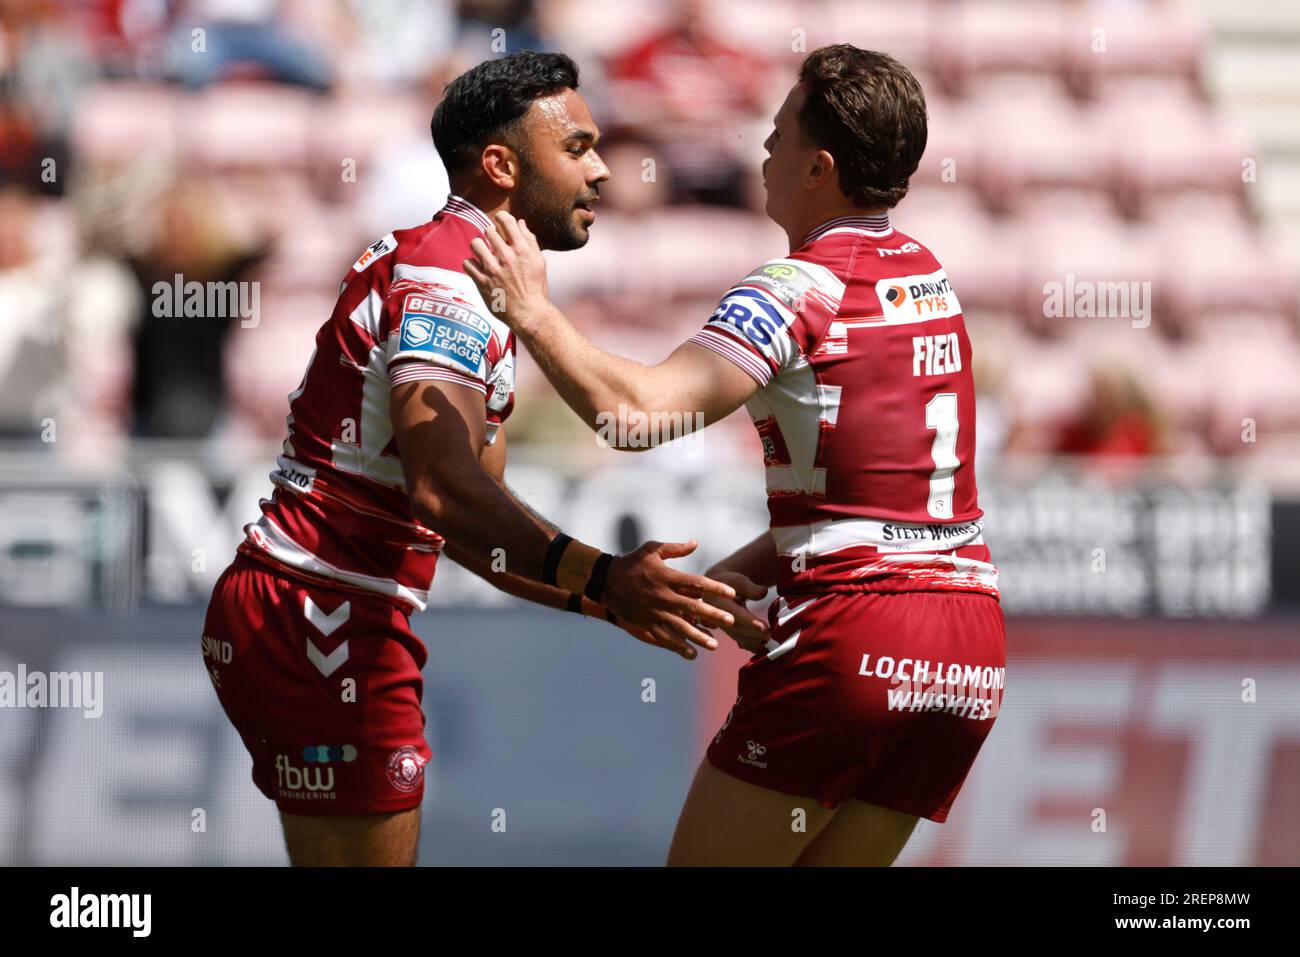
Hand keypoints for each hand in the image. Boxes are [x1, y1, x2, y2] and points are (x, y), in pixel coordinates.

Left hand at [463, 211, 549, 335]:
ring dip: (479, 247)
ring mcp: (493, 269)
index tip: (500, 223)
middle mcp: (506, 257)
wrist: (529, 313)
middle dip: (490, 235)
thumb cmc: (536, 288)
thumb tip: (521, 223)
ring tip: (483, 254)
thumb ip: (530, 240)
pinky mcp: (482, 282)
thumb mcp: (538, 262)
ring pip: (475, 244)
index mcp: (522, 250)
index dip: (501, 218)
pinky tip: (478, 269)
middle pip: (489, 231)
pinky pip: (467, 264)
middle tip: (493, 244)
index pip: (506, 221)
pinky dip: (471, 265)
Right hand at [599, 540, 736, 659]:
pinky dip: (678, 647)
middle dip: (712, 615)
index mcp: (666, 576)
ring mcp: (654, 612)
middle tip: (731, 621)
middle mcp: (662, 596)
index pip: (696, 582)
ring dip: (698, 637)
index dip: (715, 588)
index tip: (732, 593)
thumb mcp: (651, 550)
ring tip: (714, 645)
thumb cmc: (632, 563)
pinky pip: (664, 637)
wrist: (606, 581)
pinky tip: (692, 654)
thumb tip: (696, 543)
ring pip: (680, 627)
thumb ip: (675, 548)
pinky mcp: (646, 623)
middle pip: (692, 607)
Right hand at [701, 569, 770, 652]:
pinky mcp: (728, 631)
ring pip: (737, 637)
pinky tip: (761, 649)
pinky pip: (739, 640)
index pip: (736, 614)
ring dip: (753, 642)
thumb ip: (749, 587)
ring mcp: (722, 626)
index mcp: (718, 602)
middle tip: (770, 637)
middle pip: (737, 628)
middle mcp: (717, 617)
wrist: (717, 590)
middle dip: (754, 634)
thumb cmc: (730, 582)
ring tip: (769, 645)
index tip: (765, 628)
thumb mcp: (738, 580)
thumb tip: (763, 592)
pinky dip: (750, 645)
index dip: (750, 622)